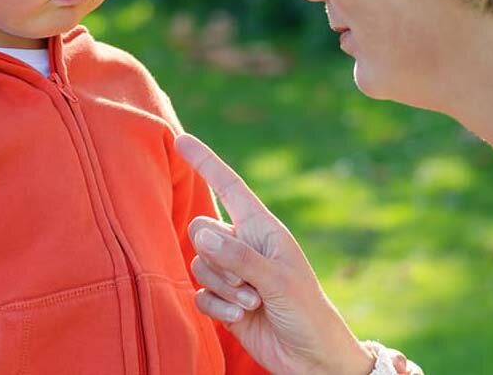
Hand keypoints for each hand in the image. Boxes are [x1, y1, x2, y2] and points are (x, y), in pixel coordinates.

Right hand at [176, 134, 373, 374]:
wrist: (311, 357)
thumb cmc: (306, 311)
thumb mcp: (278, 280)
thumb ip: (238, 256)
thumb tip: (200, 232)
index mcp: (262, 228)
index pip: (229, 186)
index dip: (205, 162)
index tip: (181, 139)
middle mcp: (244, 245)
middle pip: (201, 230)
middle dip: (218, 259)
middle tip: (248, 283)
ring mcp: (232, 274)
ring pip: (198, 264)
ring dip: (223, 287)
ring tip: (253, 302)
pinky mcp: (223, 301)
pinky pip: (200, 294)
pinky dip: (217, 307)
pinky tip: (240, 317)